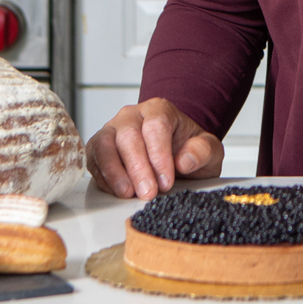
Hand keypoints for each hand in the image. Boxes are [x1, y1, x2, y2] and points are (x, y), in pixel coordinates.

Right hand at [87, 98, 223, 198]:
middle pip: (128, 136)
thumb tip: (185, 161)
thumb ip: (203, 152)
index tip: (166, 180)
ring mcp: (112, 130)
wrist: (173, 151)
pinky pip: (94, 159)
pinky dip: (102, 177)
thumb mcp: (208, 150)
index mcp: (159, 110)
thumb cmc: (188, 149)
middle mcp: (132, 116)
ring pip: (105, 145)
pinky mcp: (99, 147)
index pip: (156, 127)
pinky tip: (117, 191)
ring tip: (127, 193)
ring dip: (115, 172)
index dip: (159, 155)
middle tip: (148, 192)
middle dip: (138, 167)